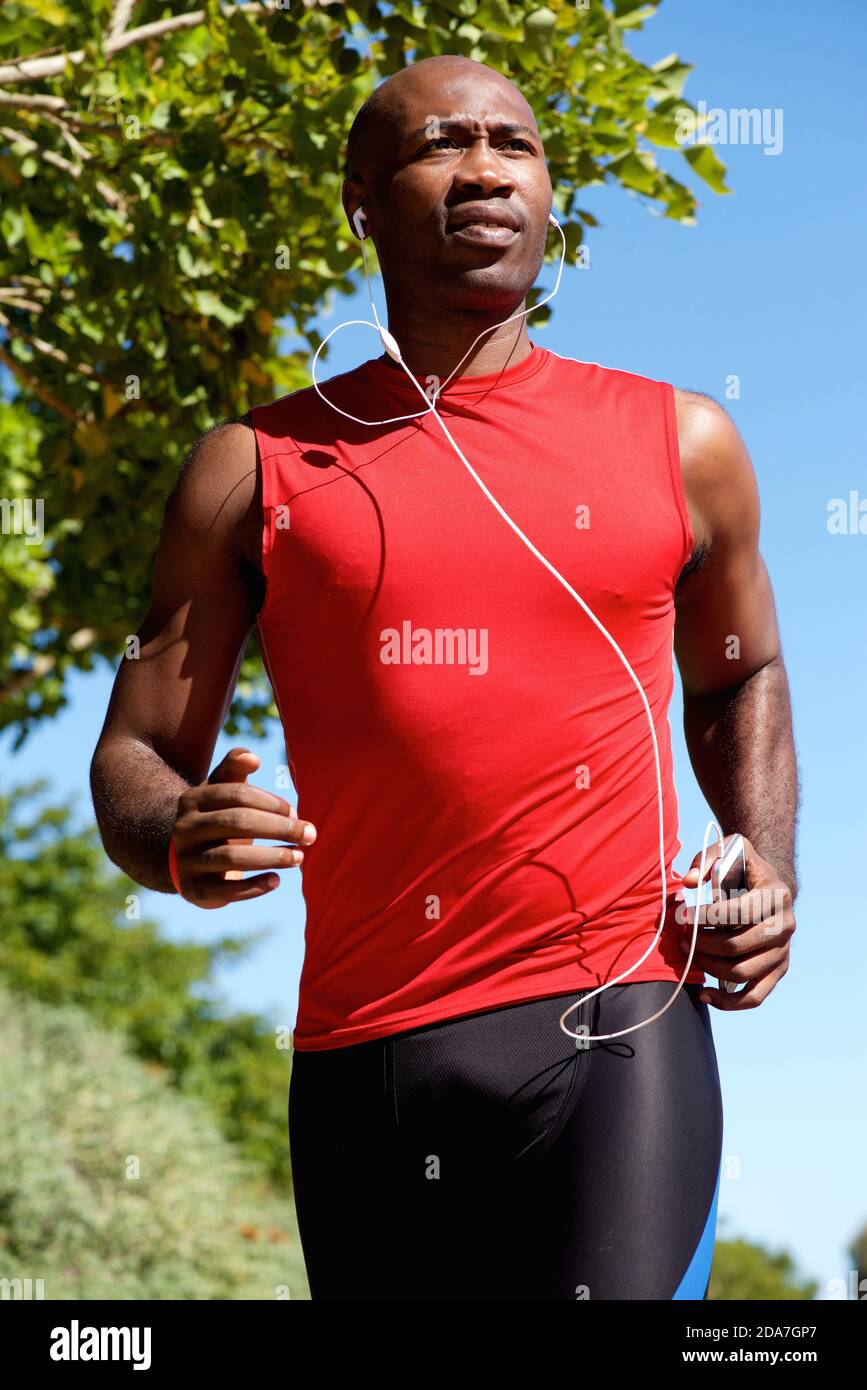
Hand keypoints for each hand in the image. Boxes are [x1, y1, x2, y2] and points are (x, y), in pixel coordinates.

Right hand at [171, 747, 316, 907]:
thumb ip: (235, 768)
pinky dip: (254, 887)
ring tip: (299, 858)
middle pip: (237, 823)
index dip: (271, 803)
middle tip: (310, 835)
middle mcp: (185, 829)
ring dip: (271, 857)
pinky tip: (276, 881)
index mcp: (193, 799)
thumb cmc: (216, 818)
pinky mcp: (195, 890)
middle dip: (279, 828)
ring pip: (232, 857)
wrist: (185, 860)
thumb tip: (253, 758)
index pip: (238, 795)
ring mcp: (186, 861)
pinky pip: (226, 891)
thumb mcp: (221, 791)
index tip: (295, 812)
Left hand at [678, 835, 795, 1009]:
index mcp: (778, 895)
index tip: (683, 916)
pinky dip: (728, 1003)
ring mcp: (783, 951)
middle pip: (737, 945)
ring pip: (742, 972)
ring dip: (708, 966)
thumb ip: (706, 859)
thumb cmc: (742, 867)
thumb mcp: (728, 850)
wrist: (766, 886)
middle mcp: (786, 925)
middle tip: (682, 938)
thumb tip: (690, 883)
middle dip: (703, 944)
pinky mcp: (778, 970)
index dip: (707, 916)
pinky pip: (755, 996)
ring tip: (689, 954)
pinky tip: (703, 995)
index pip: (739, 912)